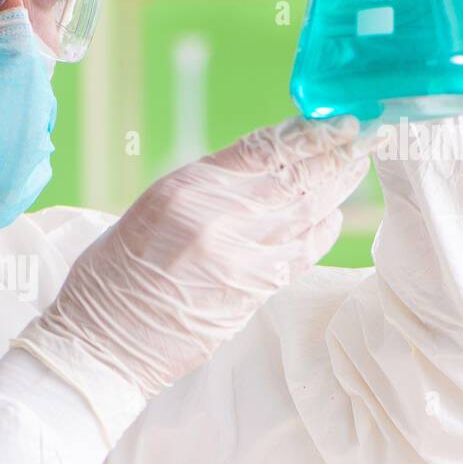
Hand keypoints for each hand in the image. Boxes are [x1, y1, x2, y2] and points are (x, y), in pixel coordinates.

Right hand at [17, 116, 372, 401]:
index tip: (333, 119)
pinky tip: (332, 216)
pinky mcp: (250, 294)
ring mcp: (237, 257)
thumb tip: (260, 172)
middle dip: (334, 153)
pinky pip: (299, 254)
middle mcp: (215, 217)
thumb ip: (204, 190)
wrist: (99, 343)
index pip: (261, 148)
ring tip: (356, 165)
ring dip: (337, 187)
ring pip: (305, 211)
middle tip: (363, 134)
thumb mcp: (148, 211)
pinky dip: (320, 231)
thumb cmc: (111, 278)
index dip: (306, 132)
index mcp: (184, 187)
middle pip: (293, 175)